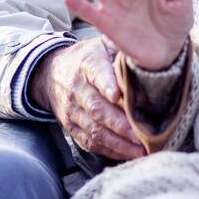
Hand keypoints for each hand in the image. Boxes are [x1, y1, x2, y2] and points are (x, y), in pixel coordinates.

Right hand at [29, 37, 144, 160]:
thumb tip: (146, 52)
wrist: (52, 73)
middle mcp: (77, 89)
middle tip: (142, 135)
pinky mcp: (71, 127)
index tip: (119, 95)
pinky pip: (89, 142)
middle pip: (97, 109)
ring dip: (118, 143)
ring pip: (94, 130)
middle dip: (120, 125)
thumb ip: (121, 47)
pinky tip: (127, 154)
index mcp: (87, 64)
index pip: (97, 73)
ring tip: (140, 150)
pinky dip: (109, 150)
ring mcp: (72, 111)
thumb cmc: (88, 58)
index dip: (107, 85)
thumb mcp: (102, 44)